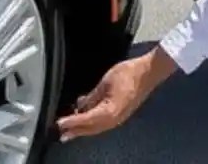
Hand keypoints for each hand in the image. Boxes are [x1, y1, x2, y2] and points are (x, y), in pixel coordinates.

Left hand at [56, 49, 175, 141]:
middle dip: (76, 130)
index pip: (85, 119)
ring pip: (97, 127)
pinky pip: (103, 123)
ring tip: (70, 130)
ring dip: (83, 129)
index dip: (71, 122)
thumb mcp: (105, 82)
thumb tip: (81, 106)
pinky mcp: (121, 114)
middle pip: (91, 128)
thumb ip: (92, 97)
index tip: (59, 124)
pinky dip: (92, 123)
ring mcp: (119, 118)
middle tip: (62, 134)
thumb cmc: (129, 74)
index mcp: (110, 111)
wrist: (148, 72)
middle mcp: (114, 119)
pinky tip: (86, 118)